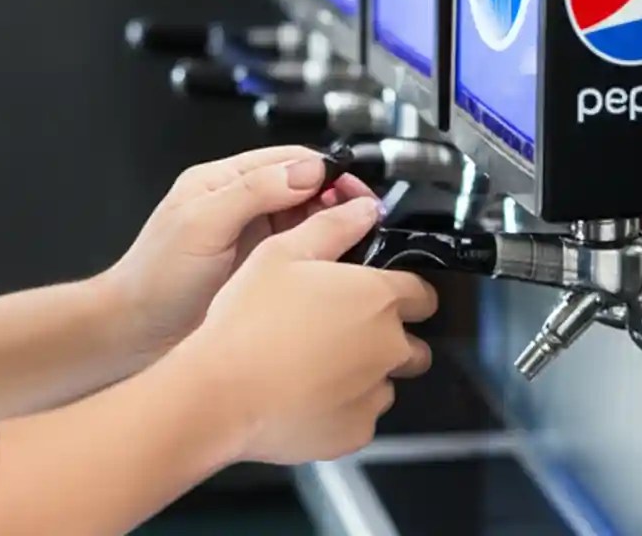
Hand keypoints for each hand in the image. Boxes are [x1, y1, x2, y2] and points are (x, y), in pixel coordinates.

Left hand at [108, 146, 377, 355]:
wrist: (134, 334)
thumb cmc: (156, 278)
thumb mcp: (203, 223)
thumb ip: (254, 191)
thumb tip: (308, 169)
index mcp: (224, 182)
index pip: (289, 161)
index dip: (328, 171)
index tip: (357, 191)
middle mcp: (242, 207)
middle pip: (305, 190)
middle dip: (339, 200)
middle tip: (369, 221)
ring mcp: (252, 241)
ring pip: (308, 223)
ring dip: (335, 229)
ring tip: (361, 245)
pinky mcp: (259, 273)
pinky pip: (301, 256)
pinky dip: (324, 258)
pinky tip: (339, 270)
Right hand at [180, 197, 437, 463]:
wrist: (220, 394)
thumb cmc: (247, 323)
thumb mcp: (282, 253)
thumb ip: (334, 227)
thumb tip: (364, 209)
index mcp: (377, 297)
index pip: (421, 294)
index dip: (401, 292)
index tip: (374, 297)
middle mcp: (388, 346)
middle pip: (412, 343)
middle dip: (386, 337)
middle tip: (337, 332)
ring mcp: (375, 393)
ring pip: (386, 381)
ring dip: (363, 373)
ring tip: (314, 365)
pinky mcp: (356, 431)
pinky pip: (361, 416)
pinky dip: (343, 407)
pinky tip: (305, 394)